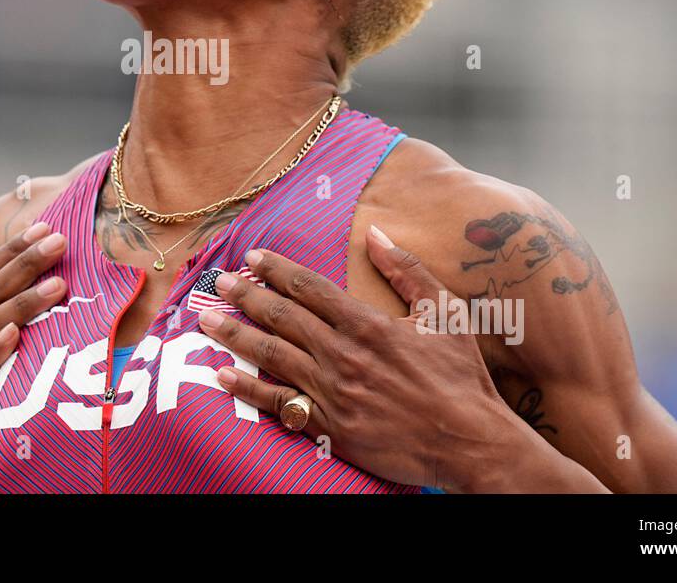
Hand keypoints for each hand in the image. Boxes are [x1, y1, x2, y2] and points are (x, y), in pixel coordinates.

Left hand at [196, 225, 525, 491]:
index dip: (278, 270)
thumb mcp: (445, 313)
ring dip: (236, 335)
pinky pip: (280, 403)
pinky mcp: (330, 427)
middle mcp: (344, 355)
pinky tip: (222, 376)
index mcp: (369, 324)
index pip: (310, 288)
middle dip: (246, 296)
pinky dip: (248, 389)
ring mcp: (333, 392)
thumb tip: (376, 233)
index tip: (253, 257)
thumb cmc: (461, 377)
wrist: (470, 443)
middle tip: (219, 283)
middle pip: (283, 318)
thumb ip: (408, 271)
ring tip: (206, 319)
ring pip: (273, 356)